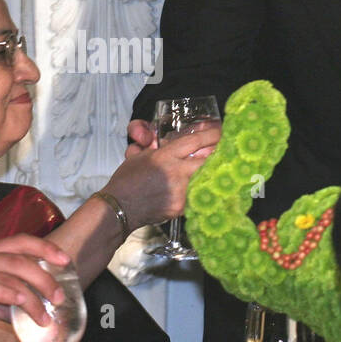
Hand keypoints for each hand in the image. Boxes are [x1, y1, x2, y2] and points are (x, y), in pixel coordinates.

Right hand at [0, 235, 71, 341]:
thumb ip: (3, 302)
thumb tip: (28, 311)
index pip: (20, 242)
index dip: (45, 248)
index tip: (65, 261)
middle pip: (20, 259)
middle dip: (45, 277)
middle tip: (59, 296)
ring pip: (10, 275)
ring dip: (33, 296)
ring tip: (45, 315)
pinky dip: (10, 296)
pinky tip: (23, 306)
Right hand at [103, 124, 221, 227]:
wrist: (120, 207)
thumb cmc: (126, 181)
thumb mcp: (139, 156)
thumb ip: (154, 147)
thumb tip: (164, 141)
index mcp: (164, 157)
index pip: (194, 141)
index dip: (210, 136)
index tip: (218, 133)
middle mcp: (176, 173)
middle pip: (207, 160)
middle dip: (215, 154)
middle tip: (221, 150)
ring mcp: (180, 192)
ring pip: (204, 177)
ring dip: (207, 171)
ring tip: (213, 168)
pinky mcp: (181, 207)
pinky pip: (196, 194)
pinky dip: (198, 188)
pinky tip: (201, 186)